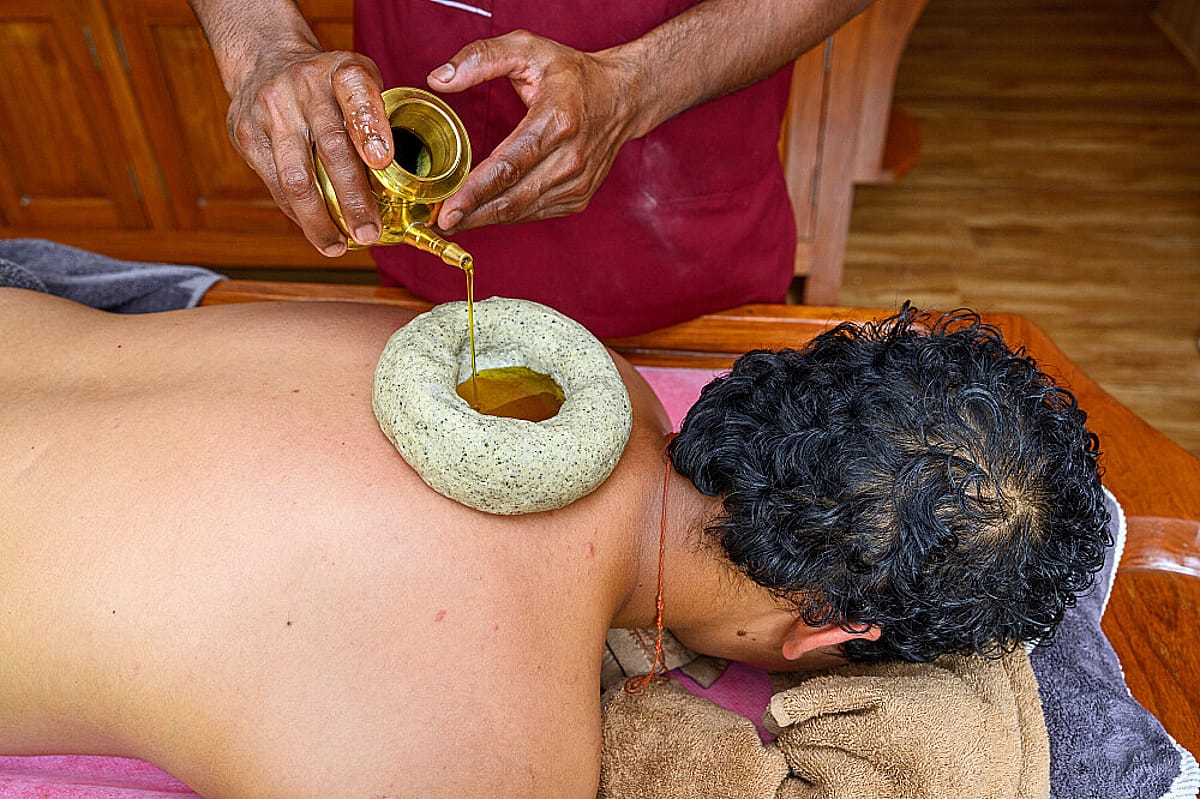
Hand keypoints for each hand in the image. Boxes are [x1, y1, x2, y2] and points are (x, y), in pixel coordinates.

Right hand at [226, 47, 392, 255]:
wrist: (265, 59)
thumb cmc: (328, 83)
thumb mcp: (361, 82)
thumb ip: (380, 120)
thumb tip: (402, 183)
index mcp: (340, 71)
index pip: (357, 94)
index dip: (371, 128)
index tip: (382, 161)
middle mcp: (303, 87)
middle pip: (330, 148)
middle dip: (352, 198)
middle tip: (368, 232)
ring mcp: (271, 111)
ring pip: (295, 176)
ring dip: (319, 220)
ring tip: (337, 246)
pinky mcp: (246, 134)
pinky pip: (275, 184)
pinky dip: (298, 213)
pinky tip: (315, 228)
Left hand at [428, 30, 645, 232]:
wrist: (623, 97)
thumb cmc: (573, 74)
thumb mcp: (528, 48)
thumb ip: (481, 58)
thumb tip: (438, 78)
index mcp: (556, 121)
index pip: (508, 166)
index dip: (474, 192)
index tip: (446, 211)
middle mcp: (571, 157)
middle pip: (512, 198)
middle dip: (473, 214)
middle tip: (440, 222)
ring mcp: (578, 182)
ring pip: (523, 211)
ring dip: (487, 219)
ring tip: (456, 220)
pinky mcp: (579, 196)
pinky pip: (536, 212)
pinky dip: (509, 215)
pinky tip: (486, 211)